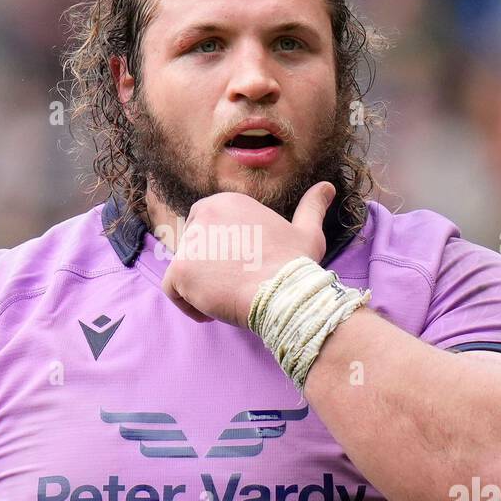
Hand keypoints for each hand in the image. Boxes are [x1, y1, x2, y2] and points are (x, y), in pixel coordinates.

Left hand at [160, 181, 335, 327]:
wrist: (284, 292)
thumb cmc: (295, 264)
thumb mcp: (307, 231)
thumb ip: (311, 207)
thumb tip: (328, 187)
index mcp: (227, 201)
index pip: (206, 225)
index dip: (219, 249)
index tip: (239, 267)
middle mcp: (203, 215)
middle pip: (193, 247)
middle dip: (208, 268)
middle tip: (234, 285)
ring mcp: (190, 243)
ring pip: (184, 269)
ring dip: (201, 287)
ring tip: (227, 299)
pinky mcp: (180, 269)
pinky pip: (173, 290)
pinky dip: (188, 305)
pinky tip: (211, 313)